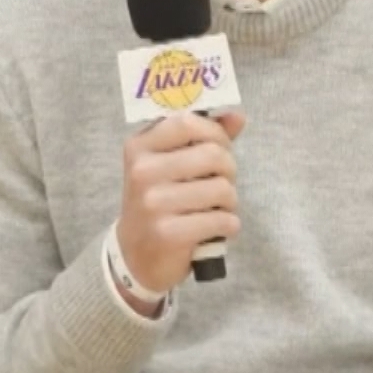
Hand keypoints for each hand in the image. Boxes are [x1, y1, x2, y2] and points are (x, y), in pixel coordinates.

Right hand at [118, 110, 245, 294]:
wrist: (135, 256)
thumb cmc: (158, 202)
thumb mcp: (169, 164)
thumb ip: (202, 137)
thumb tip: (237, 116)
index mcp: (139, 147)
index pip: (187, 122)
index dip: (214, 133)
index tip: (219, 148)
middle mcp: (142, 172)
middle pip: (213, 155)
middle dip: (229, 170)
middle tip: (221, 183)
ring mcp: (153, 204)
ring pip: (222, 189)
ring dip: (230, 201)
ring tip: (217, 208)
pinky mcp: (168, 233)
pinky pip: (221, 220)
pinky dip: (229, 225)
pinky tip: (218, 228)